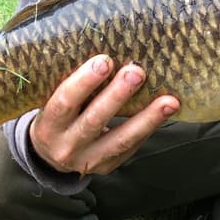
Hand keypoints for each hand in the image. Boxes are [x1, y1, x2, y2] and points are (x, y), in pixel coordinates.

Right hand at [29, 55, 179, 175]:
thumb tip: (109, 53)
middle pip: (94, 120)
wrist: (49, 158)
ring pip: (121, 139)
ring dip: (148, 118)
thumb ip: (74, 86)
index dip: (84, 82)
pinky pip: (131, 147)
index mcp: (50, 124)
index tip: (104, 60)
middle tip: (137, 72)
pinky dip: (149, 128)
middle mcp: (67, 145)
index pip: (64, 101)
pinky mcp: (107, 166)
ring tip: (170, 101)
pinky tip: (165, 112)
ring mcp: (88, 160)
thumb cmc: (56, 118)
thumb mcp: (54, 103)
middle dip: (117, 95)